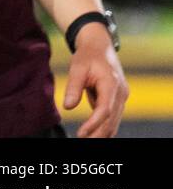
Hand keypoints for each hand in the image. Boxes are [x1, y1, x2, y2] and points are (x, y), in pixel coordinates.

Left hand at [63, 22, 127, 136]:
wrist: (100, 46)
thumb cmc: (87, 56)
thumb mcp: (77, 67)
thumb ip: (73, 87)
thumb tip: (68, 107)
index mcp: (111, 83)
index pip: (105, 109)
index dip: (93, 124)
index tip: (81, 134)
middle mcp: (121, 92)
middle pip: (111, 119)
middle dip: (98, 133)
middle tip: (82, 141)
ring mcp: (122, 96)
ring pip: (114, 120)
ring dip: (101, 132)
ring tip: (86, 140)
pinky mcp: (118, 99)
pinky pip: (113, 116)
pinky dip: (104, 126)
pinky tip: (94, 134)